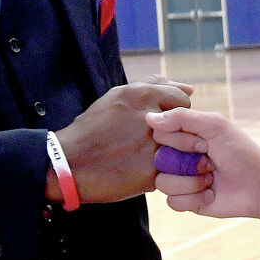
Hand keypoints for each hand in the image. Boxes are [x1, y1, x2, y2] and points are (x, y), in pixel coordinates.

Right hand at [53, 81, 193, 203]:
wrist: (68, 164)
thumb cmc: (93, 129)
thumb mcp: (119, 98)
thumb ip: (157, 87)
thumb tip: (191, 89)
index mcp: (141, 95)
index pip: (182, 100)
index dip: (174, 112)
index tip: (161, 122)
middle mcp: (150, 118)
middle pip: (185, 125)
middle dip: (176, 133)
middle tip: (154, 141)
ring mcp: (153, 146)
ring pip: (183, 149)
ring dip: (173, 153)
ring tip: (149, 156)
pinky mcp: (152, 173)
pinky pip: (172, 170)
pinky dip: (162, 172)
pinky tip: (142, 170)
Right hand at [148, 107, 259, 217]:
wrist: (259, 184)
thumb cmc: (239, 151)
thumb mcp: (214, 125)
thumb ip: (182, 118)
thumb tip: (148, 118)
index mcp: (182, 136)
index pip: (159, 136)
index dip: (181, 141)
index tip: (204, 143)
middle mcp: (177, 157)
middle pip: (158, 160)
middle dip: (188, 163)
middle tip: (211, 161)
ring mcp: (180, 179)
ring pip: (163, 183)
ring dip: (192, 182)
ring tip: (211, 179)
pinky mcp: (185, 201)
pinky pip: (173, 202)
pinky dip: (195, 198)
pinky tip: (211, 193)